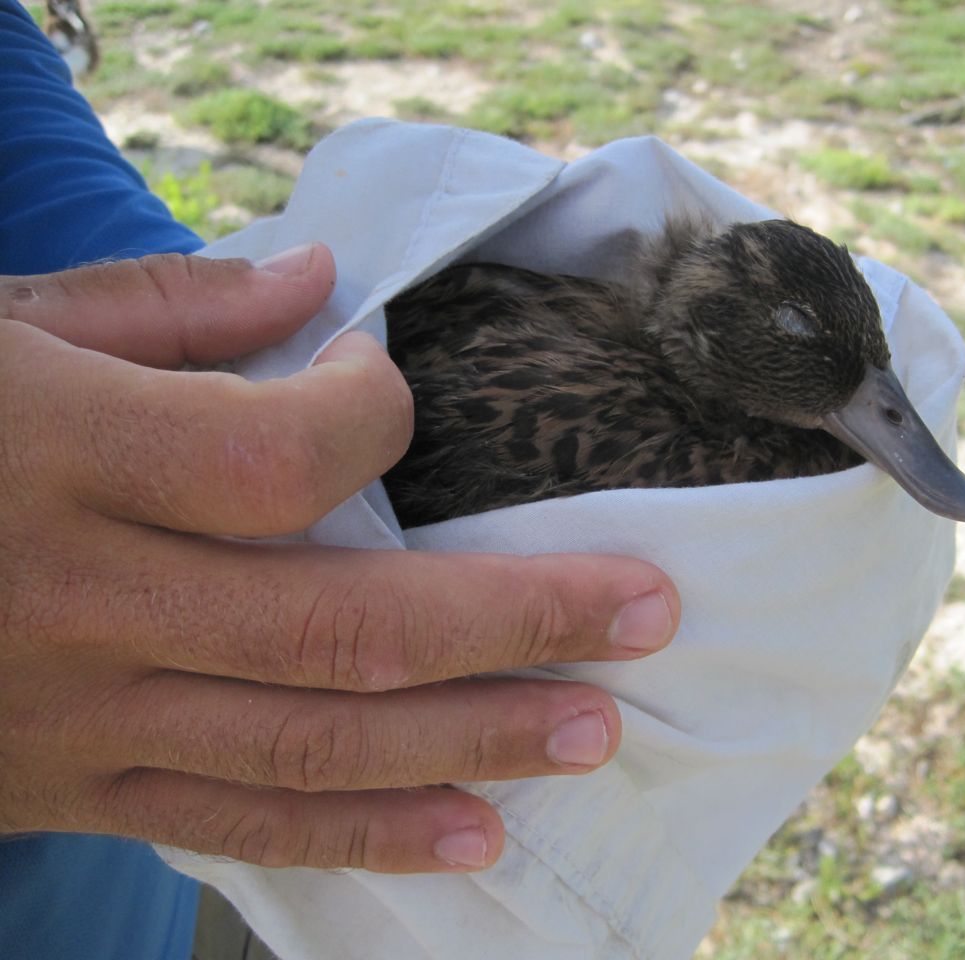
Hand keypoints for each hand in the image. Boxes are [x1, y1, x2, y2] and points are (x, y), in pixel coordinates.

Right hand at [0, 246, 678, 873]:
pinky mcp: (64, 787)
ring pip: (310, 745)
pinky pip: (232, 823)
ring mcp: (76, 714)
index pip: (280, 459)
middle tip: (648, 615)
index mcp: (61, 454)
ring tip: (595, 729)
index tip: (397, 389)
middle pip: (345, 625)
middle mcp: (82, 599)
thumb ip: (161, 307)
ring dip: (473, 737)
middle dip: (517, 619)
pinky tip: (474, 835)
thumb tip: (318, 287)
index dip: (375, 416)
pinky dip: (361, 837)